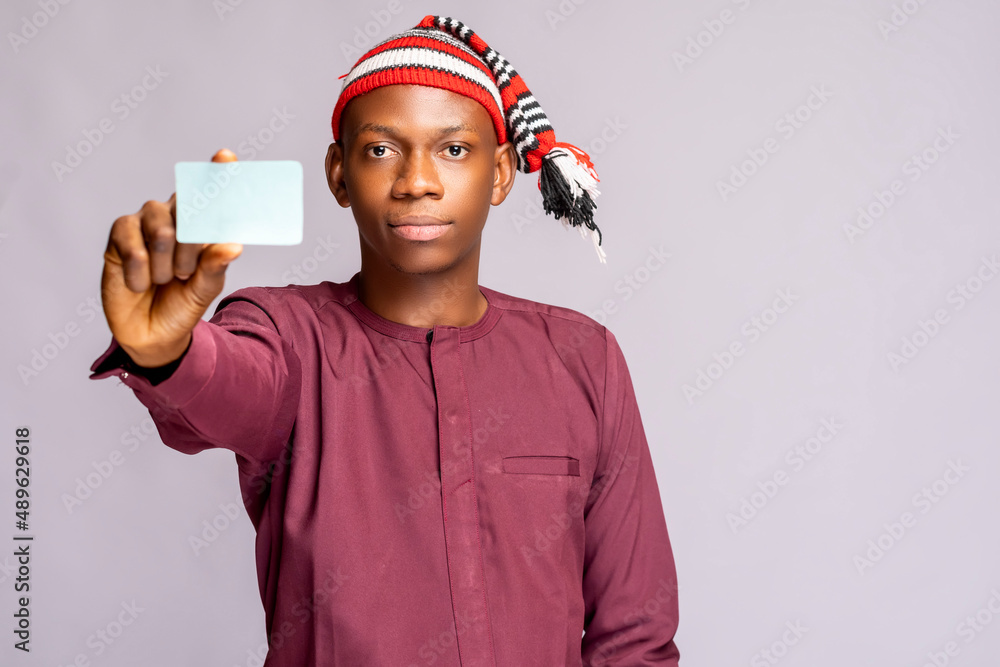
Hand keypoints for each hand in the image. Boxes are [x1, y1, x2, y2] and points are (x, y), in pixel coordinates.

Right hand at [101, 149, 243, 367]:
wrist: (152, 333)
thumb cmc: (182, 305)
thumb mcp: (205, 289)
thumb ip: (217, 266)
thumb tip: (233, 244)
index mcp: (201, 226)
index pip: (209, 194)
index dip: (217, 173)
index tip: (226, 156)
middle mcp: (173, 216)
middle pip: (189, 210)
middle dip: (192, 248)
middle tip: (186, 274)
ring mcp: (145, 222)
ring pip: (163, 229)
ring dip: (167, 264)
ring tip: (164, 280)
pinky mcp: (120, 235)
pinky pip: (134, 245)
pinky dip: (141, 273)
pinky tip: (140, 284)